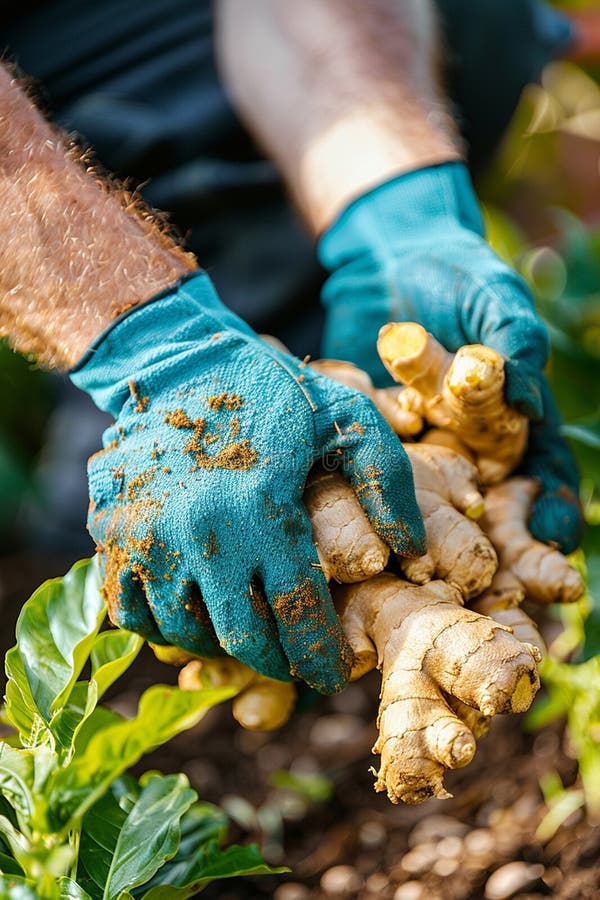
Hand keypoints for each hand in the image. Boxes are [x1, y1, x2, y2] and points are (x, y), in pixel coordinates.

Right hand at [71, 273, 424, 692]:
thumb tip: (410, 553)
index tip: (335, 674)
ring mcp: (146, 538)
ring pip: (185, 633)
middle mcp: (198, 535)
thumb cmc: (268, 390)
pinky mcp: (110, 535)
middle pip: (241, 638)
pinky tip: (196, 612)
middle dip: (278, 663)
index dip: (321, 656)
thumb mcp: (345, 417)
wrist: (174, 360)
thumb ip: (386, 483)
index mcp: (261, 510)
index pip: (298, 615)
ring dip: (223, 645)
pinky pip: (132, 612)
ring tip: (251, 632)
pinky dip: (165, 626)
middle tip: (297, 663)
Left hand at [318, 161, 582, 552]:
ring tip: (421, 582)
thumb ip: (515, 342)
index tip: (551, 542)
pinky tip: (347, 542)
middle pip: (484, 513)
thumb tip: (533, 400)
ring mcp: (413, 451)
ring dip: (422, 549)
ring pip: (422, 511)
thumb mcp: (492, 298)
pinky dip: (358, 511)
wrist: (385, 257)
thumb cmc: (456, 273)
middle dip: (491, 556)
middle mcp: (464, 449)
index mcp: (510, 424)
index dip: (550, 513)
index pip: (541, 478)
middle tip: (490, 591)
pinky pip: (363, 481)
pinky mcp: (364, 444)